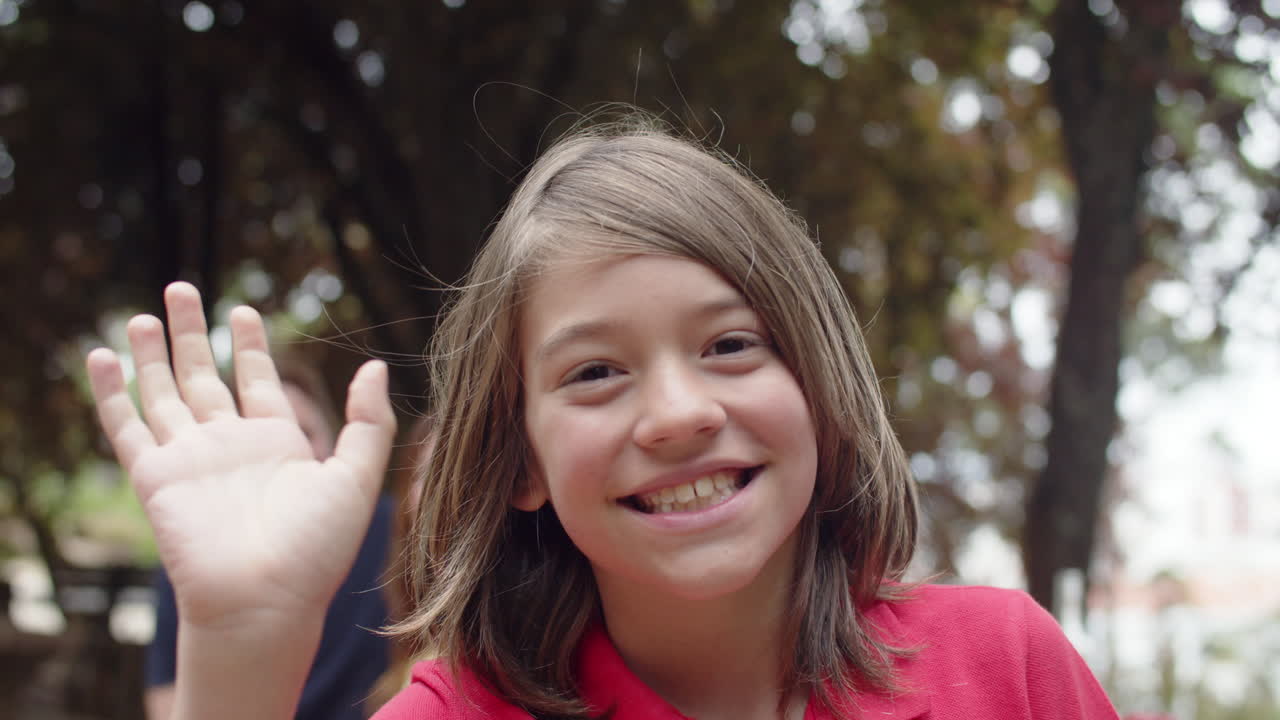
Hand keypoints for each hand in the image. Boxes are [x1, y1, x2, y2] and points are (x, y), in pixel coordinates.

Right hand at [86, 282, 395, 627]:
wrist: (265, 601)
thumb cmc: (315, 549)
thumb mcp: (356, 477)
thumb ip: (368, 422)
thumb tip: (375, 365)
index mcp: (278, 443)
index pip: (257, 380)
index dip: (249, 345)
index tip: (242, 311)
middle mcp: (230, 446)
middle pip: (204, 376)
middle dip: (193, 333)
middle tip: (181, 288)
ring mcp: (190, 459)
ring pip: (163, 393)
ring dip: (151, 354)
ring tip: (140, 315)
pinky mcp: (155, 476)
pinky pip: (127, 426)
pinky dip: (112, 392)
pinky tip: (102, 357)